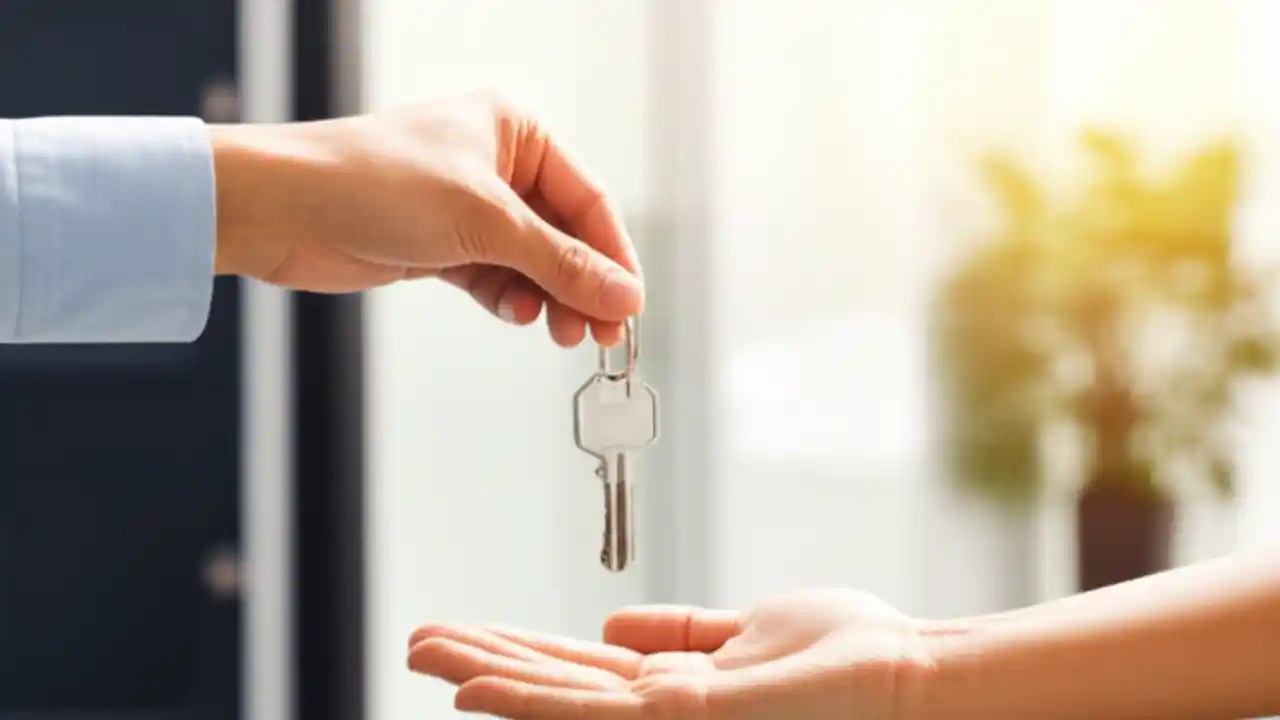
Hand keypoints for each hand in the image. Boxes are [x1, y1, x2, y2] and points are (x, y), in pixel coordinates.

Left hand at [211, 91, 642, 346]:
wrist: (284, 208)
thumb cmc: (374, 181)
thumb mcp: (486, 221)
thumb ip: (561, 263)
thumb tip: (622, 296)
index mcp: (517, 130)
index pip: (590, 200)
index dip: (613, 257)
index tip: (629, 307)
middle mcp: (498, 164)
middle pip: (565, 235)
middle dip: (582, 285)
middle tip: (598, 334)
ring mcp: (468, 207)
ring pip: (532, 262)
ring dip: (548, 298)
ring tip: (559, 331)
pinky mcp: (441, 245)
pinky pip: (496, 278)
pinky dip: (510, 299)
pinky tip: (518, 315)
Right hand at [407, 589, 936, 718]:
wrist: (911, 678)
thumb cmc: (845, 657)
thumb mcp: (745, 630)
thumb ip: (679, 629)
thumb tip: (610, 622)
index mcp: (675, 684)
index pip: (578, 670)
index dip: (519, 654)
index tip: (468, 635)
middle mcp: (662, 709)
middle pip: (555, 685)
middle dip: (485, 662)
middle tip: (416, 640)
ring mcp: (672, 719)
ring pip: (559, 699)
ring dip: (489, 674)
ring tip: (424, 650)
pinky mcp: (691, 717)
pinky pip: (595, 709)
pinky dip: (530, 699)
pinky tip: (478, 684)